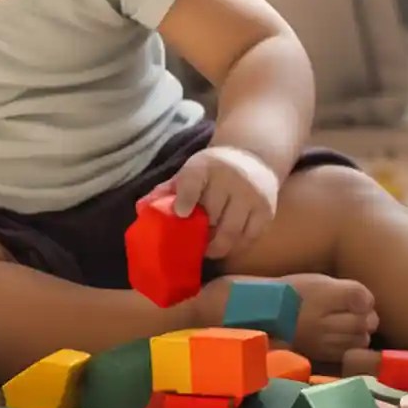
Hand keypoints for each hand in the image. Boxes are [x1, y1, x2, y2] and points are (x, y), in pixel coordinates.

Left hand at [146, 146, 278, 258]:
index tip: (181, 214)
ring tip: (205, 249)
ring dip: (215, 246)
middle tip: (189, 244)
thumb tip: (141, 208)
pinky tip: (226, 246)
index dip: (187, 199)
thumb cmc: (213, 170)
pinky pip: (248, 238)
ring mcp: (252, 196)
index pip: (194, 182)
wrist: (253, 157)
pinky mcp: (266, 211)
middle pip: (212, 215)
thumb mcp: (190, 172)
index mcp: (206, 166)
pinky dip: (235, 247)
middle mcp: (232, 179)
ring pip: (231, 232)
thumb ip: (167, 190)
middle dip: (199, 233)